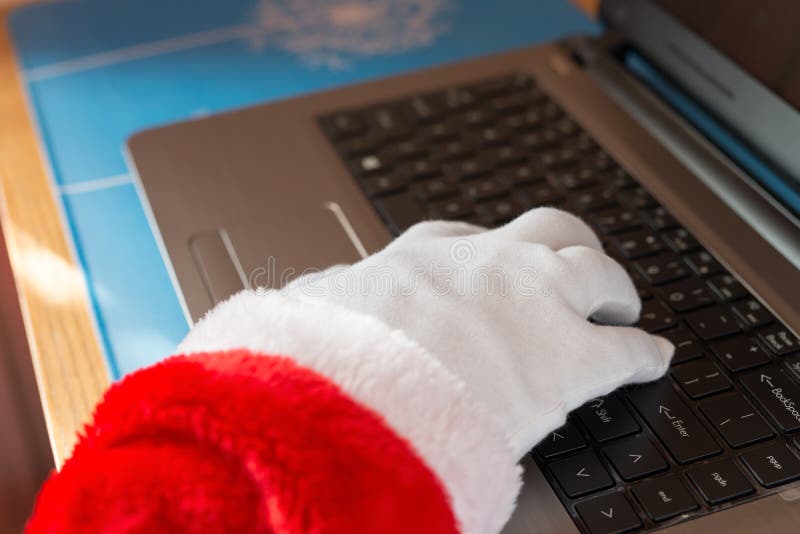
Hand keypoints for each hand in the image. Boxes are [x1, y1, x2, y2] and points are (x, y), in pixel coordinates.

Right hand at [283, 208, 672, 456]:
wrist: (368, 390)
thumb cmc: (337, 357)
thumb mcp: (313, 311)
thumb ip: (319, 301)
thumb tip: (299, 300)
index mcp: (428, 259)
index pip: (462, 241)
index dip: (482, 254)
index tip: (486, 264)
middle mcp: (490, 266)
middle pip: (547, 232)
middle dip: (563, 246)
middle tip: (569, 264)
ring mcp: (538, 303)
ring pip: (598, 271)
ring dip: (612, 287)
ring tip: (620, 302)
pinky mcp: (573, 357)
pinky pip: (628, 349)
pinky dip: (644, 353)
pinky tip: (653, 357)